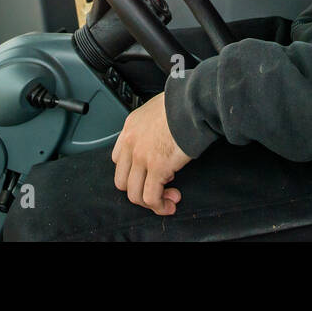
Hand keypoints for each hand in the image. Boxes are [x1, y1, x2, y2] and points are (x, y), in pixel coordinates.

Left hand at [111, 91, 191, 214]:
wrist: (192, 103)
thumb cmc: (183, 104)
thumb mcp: (158, 110)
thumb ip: (154, 127)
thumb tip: (164, 140)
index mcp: (130, 127)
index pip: (119, 159)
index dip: (134, 172)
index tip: (150, 174)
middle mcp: (130, 143)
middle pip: (122, 180)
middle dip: (139, 190)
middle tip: (158, 190)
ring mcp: (141, 156)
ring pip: (134, 193)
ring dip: (151, 202)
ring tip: (168, 201)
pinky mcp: (156, 167)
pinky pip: (151, 197)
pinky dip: (160, 206)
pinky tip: (170, 204)